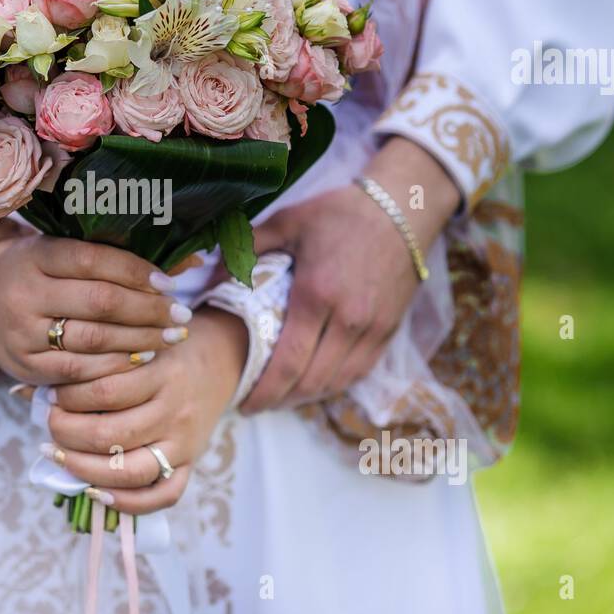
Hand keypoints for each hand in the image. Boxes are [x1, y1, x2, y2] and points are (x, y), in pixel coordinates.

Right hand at [0, 236, 192, 386]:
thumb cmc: (37, 272)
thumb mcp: (64, 253)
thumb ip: (118, 256)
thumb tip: (191, 261)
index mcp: (34, 255)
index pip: (92, 259)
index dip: (136, 271)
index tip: (170, 284)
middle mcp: (23, 293)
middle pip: (98, 302)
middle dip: (148, 310)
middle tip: (182, 316)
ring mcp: (21, 333)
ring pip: (92, 339)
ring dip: (140, 340)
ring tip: (170, 337)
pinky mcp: (25, 366)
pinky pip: (78, 371)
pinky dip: (115, 366)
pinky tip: (141, 359)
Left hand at [42, 308, 245, 513]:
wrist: (218, 362)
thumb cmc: (161, 352)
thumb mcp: (131, 346)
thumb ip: (86, 364)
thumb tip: (20, 389)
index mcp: (161, 372)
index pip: (106, 391)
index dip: (68, 398)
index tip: (49, 396)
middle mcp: (174, 410)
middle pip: (111, 435)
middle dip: (67, 434)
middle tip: (49, 426)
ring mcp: (184, 443)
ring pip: (129, 471)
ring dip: (83, 468)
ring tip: (57, 456)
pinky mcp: (190, 466)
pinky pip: (162, 497)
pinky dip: (125, 503)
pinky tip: (93, 491)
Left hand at [240, 137, 460, 411]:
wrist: (402, 209)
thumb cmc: (339, 214)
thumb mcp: (287, 222)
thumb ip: (247, 250)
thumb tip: (210, 278)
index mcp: (316, 295)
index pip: (288, 362)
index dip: (265, 391)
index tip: (245, 404)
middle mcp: (347, 319)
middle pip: (311, 381)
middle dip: (280, 400)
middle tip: (256, 403)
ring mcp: (372, 328)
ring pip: (337, 382)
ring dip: (307, 397)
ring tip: (281, 397)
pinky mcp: (389, 330)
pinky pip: (360, 371)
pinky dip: (335, 385)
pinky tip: (315, 384)